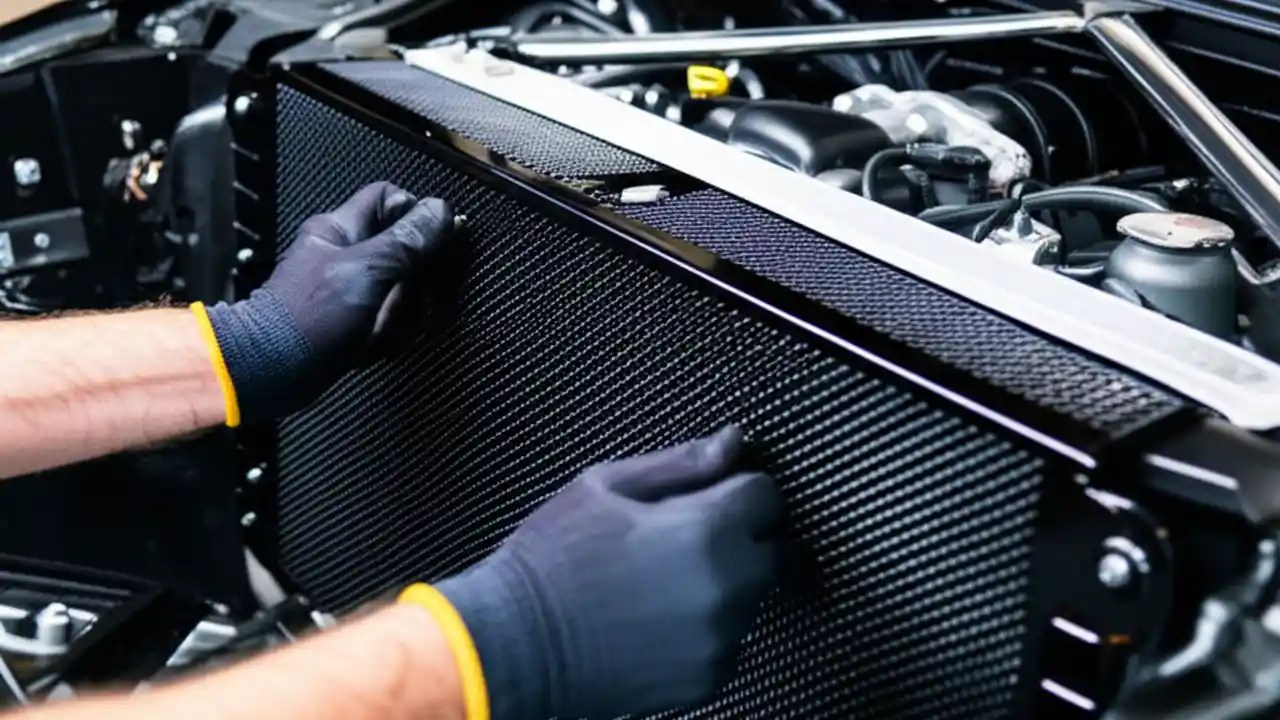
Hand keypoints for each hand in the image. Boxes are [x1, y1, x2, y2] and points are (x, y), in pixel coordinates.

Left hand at [205, 182, 452, 421]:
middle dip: (416, 279)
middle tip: (407, 294)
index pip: (391, 198)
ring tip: (382, 326)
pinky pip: (391, 322)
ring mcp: (350, 290)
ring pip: (403, 292)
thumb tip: (442, 211)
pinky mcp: (353, 322)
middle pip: (406, 252)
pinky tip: (375, 344)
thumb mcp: (368, 271)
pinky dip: (390, 335)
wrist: (271, 371)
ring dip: (404, 314)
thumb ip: (408, 240)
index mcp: (342, 228)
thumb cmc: (306, 318)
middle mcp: (347, 255)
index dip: (416, 215)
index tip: (433, 241)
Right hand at [437, 427, 783, 719]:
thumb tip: (734, 440)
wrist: (516, 645)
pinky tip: (655, 619)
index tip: (706, 497)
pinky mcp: (709, 678)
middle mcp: (728, 588)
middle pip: (772, 549)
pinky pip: (729, 640)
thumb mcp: (607, 487)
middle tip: (681, 540)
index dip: (738, 489)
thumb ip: (681, 463)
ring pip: (751, 597)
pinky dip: (706, 627)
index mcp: (707, 530)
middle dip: (740, 538)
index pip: (767, 495)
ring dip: (724, 584)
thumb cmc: (554, 555)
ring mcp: (722, 639)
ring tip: (658, 583)